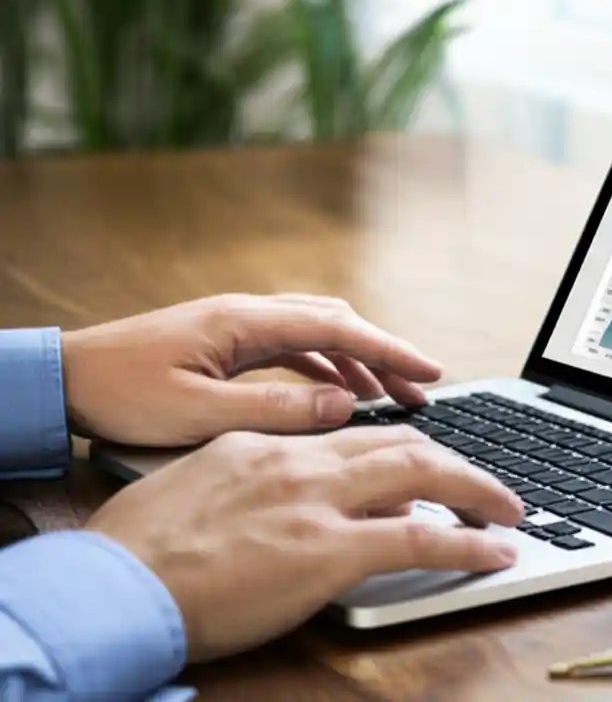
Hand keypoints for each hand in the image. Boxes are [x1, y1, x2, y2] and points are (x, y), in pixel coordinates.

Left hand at [62, 294, 440, 444]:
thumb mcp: (200, 413)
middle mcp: (248, 315)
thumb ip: (276, 411)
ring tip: (392, 398)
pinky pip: (294, 350)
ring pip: (318, 335)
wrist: (62, 380)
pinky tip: (339, 397)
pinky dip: (326, 370)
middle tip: (423, 389)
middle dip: (385, 355)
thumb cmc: (120, 395)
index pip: (339, 330)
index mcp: (245, 323)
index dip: (391, 351)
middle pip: (337, 324)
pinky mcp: (227, 345)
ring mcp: (238, 328)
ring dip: (358, 364)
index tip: (432, 372)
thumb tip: (342, 406)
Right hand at [86, 425, 523, 661]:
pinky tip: (496, 552)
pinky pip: (421, 539)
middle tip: (485, 485)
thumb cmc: (139, 550)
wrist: (116, 586)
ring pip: (424, 474)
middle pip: (402, 444)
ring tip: (507, 510)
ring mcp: (319, 502)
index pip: (356, 433)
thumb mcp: (193, 489)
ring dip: (476, 490)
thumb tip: (276, 497)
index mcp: (267, 446)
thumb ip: (247, 481)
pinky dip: (469, 544)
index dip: (403, 446)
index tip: (427, 460)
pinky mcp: (330, 550)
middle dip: (454, 462)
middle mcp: (301, 461)